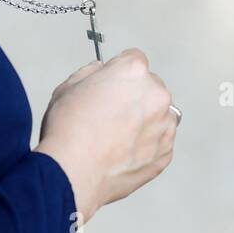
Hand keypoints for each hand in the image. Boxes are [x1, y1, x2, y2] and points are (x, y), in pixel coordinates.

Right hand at [35, 48, 178, 224]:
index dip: (119, 72)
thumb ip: (91, 73)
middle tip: (111, 114)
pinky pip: (160, 142)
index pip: (134, 59)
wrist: (72, 173)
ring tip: (117, 137)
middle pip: (151, 87)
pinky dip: (147, 145)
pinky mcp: (165, 152)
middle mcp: (156, 95)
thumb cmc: (68, 132)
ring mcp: (164, 125)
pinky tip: (124, 152)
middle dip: (135, 96)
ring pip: (159, 115)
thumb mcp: (68, 87)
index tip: (113, 83)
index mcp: (134, 72)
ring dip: (145, 121)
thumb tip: (101, 72)